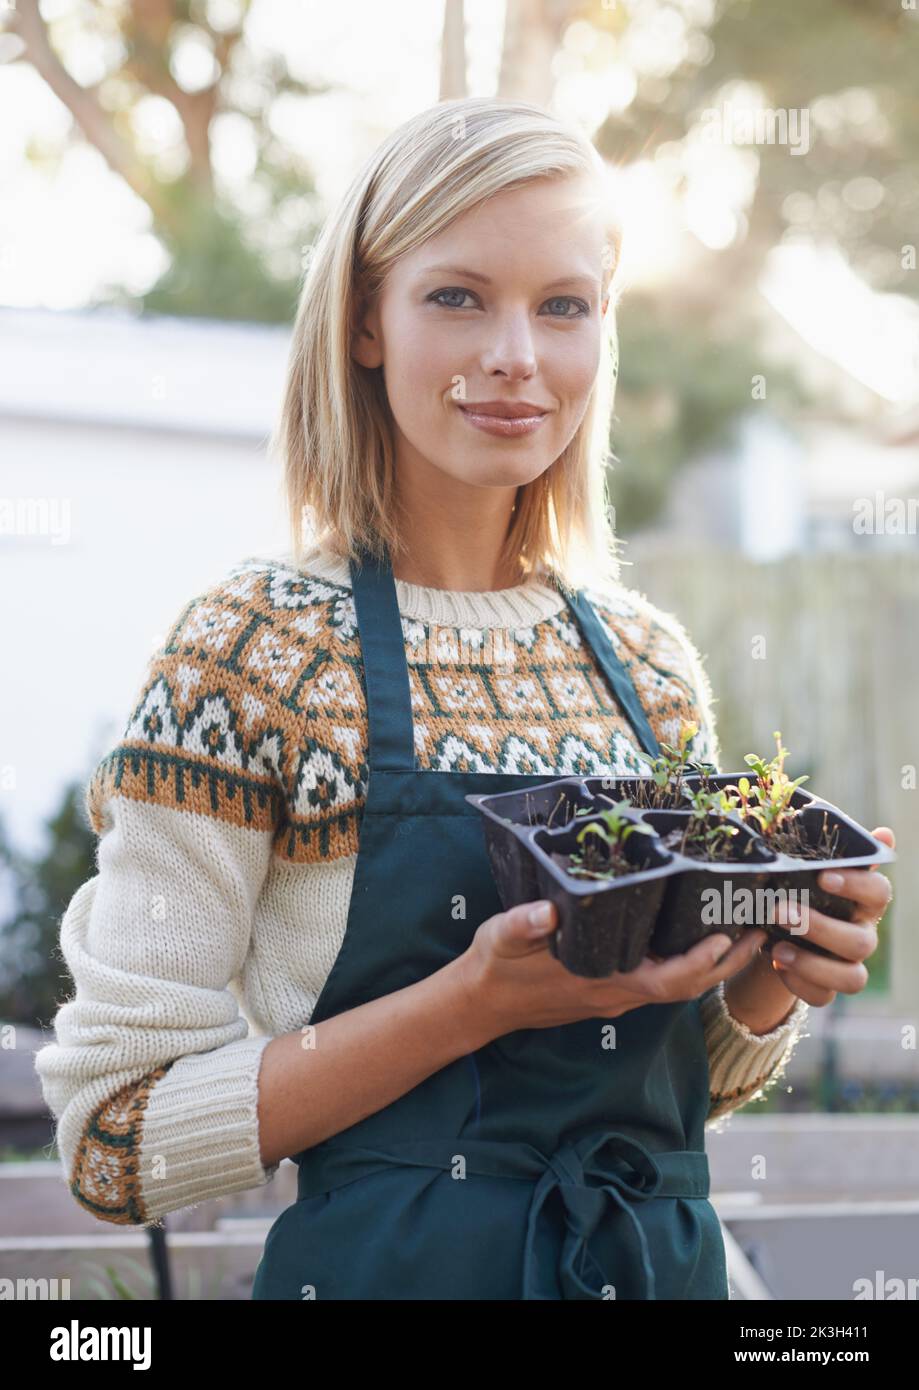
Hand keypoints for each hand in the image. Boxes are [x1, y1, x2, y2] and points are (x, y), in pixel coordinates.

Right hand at [455, 899, 767, 1038]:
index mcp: (602, 981)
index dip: (701, 962)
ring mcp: (616, 997)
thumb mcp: (502, 937)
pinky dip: (688, 962)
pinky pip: (661, 980)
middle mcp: (618, 995)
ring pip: (678, 985)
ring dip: (715, 962)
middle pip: (688, 985)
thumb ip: (524, 924)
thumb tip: (548, 910)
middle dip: (728, 961)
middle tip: (761, 925)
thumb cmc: (494, 967)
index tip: (727, 935)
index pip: (666, 979)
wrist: (479, 1006)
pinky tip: (696, 936)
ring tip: (743, 927)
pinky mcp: (611, 992)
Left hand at [768, 826, 894, 1006]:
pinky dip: (800, 984)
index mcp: (865, 901)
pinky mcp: (829, 989)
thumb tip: (886, 835)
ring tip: (777, 949)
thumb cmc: (804, 889)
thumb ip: (840, 852)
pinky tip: (777, 965)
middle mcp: (863, 934)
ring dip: (813, 964)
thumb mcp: (812, 868)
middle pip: (862, 941)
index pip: (879, 892)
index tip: (824, 876)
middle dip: (820, 928)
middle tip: (780, 911)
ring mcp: (849, 965)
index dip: (856, 885)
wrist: (779, 926)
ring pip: (853, 978)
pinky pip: (825, 998)